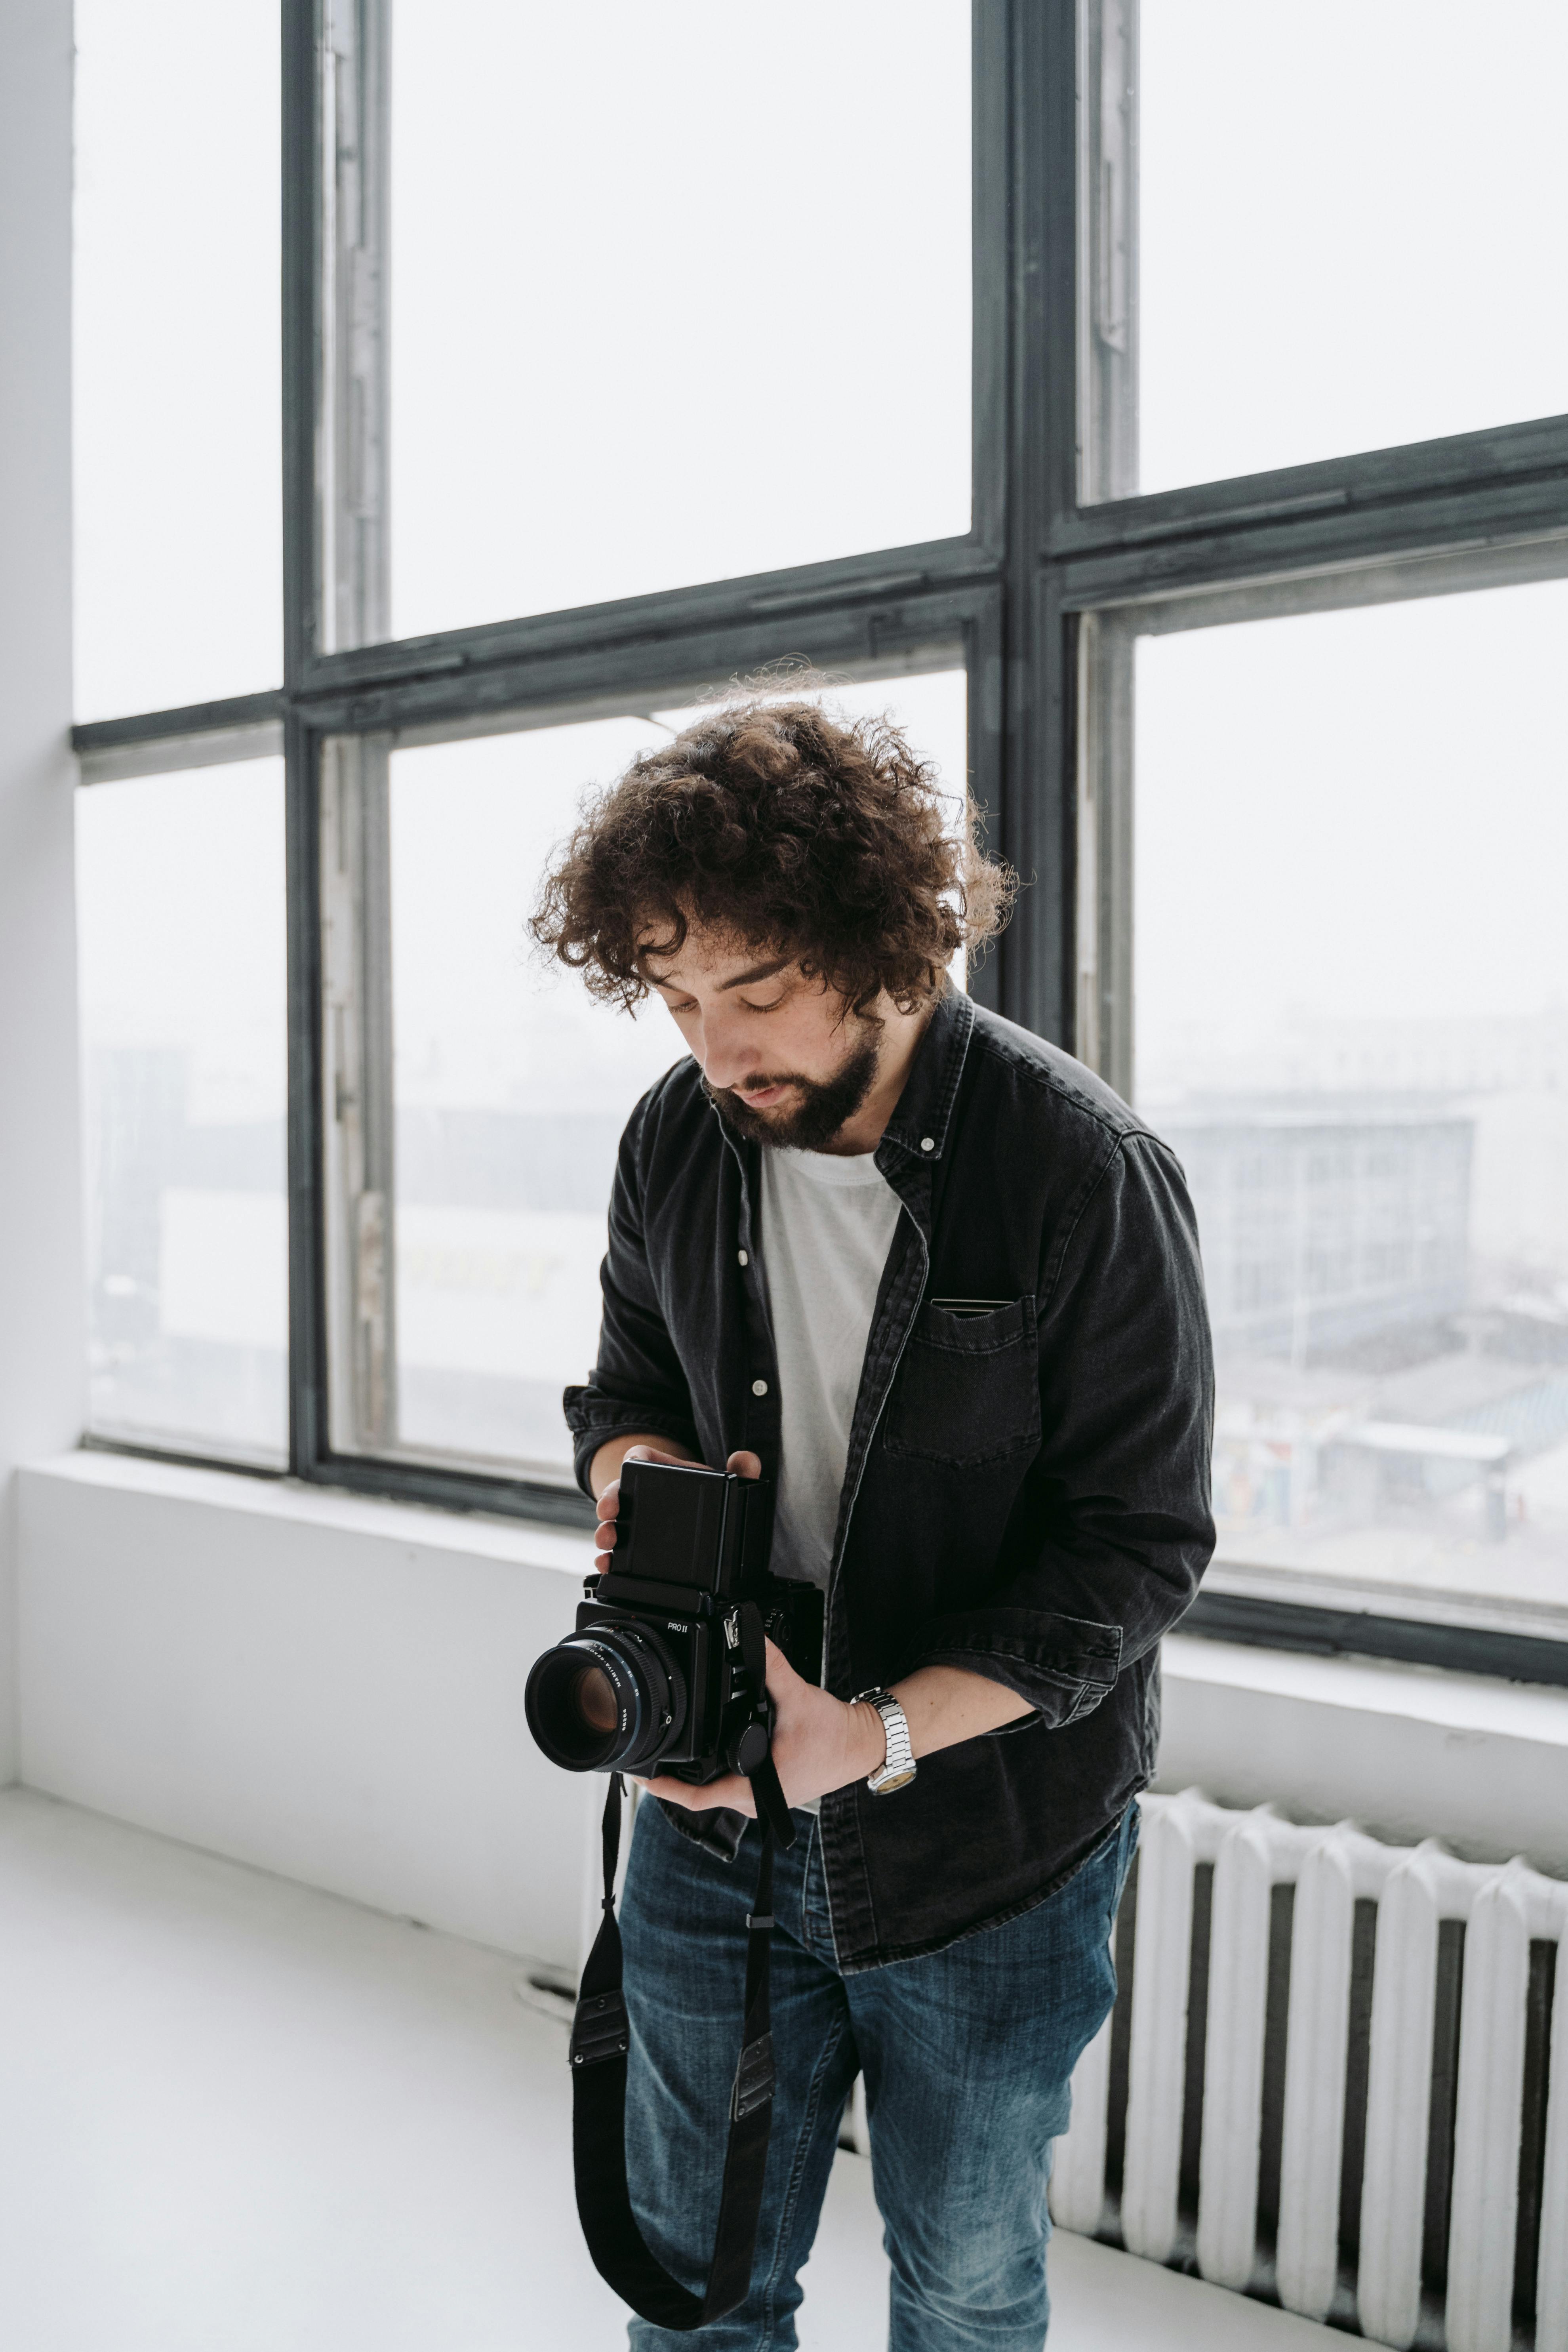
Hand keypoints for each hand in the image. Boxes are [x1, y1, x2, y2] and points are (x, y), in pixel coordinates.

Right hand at [593, 1443, 760, 1573]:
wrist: (708, 1524)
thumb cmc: (710, 1497)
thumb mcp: (726, 1483)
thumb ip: (740, 1471)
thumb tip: (747, 1459)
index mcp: (661, 1472)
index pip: (640, 1456)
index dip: (633, 1459)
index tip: (629, 1467)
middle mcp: (642, 1496)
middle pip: (617, 1492)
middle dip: (608, 1502)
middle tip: (609, 1515)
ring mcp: (636, 1522)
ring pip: (612, 1523)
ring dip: (606, 1532)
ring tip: (607, 1544)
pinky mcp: (634, 1547)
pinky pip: (617, 1552)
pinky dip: (609, 1560)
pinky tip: (608, 1567)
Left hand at [635, 1637, 885, 1816]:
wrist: (860, 1745)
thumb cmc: (835, 1736)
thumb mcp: (798, 1698)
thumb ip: (773, 1668)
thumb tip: (753, 1638)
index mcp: (755, 1789)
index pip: (697, 1798)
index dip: (665, 1789)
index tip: (642, 1775)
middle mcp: (754, 1800)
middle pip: (700, 1795)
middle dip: (673, 1778)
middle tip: (648, 1756)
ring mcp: (760, 1797)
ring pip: (714, 1790)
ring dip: (693, 1775)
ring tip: (668, 1754)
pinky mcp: (766, 1787)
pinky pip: (729, 1783)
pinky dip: (713, 1770)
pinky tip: (703, 1752)